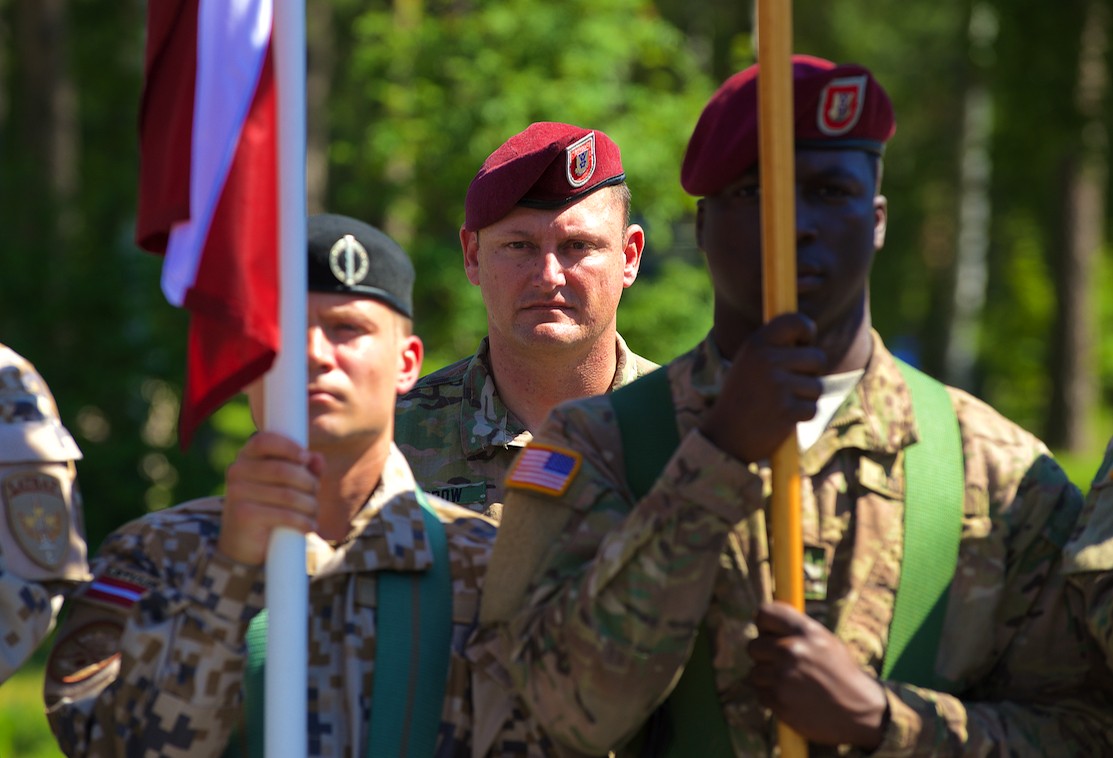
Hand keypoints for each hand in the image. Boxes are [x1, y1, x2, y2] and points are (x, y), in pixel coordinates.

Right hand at [217, 431, 323, 565]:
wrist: (243, 543)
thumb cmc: (270, 506)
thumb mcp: (288, 484)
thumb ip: (304, 468)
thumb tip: (317, 459)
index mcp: (246, 457)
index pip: (263, 441)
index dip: (288, 447)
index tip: (306, 458)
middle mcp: (237, 471)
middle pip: (283, 470)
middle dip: (308, 483)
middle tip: (316, 493)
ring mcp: (237, 493)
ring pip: (288, 494)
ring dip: (310, 505)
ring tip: (314, 513)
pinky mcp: (243, 514)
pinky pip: (284, 515)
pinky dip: (303, 522)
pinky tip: (310, 526)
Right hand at [699, 313, 824, 462]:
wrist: (725, 436)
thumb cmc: (742, 396)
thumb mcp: (748, 363)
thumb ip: (773, 347)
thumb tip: (806, 334)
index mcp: (756, 344)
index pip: (795, 321)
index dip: (807, 330)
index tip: (805, 342)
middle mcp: (767, 361)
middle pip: (817, 358)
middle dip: (811, 372)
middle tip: (791, 382)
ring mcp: (778, 386)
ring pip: (817, 386)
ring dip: (805, 397)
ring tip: (782, 402)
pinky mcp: (787, 410)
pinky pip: (812, 408)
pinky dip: (801, 415)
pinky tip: (782, 418)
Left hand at [747, 602, 887, 748]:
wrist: (860, 712)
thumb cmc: (841, 674)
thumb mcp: (826, 641)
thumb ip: (797, 630)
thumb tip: (765, 622)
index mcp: (806, 631)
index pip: (765, 613)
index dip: (763, 624)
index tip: (767, 633)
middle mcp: (792, 650)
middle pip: (753, 646)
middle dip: (764, 655)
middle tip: (780, 663)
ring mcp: (784, 677)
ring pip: (755, 672)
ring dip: (767, 679)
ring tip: (790, 683)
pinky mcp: (779, 701)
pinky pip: (760, 693)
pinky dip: (771, 696)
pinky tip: (791, 697)